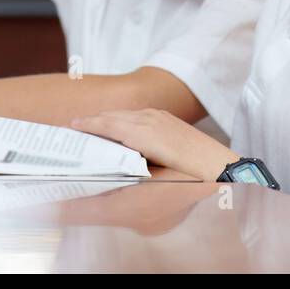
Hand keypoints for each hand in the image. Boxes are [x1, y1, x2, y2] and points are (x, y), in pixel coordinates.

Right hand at [71, 108, 238, 180]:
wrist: (217, 165)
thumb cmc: (186, 174)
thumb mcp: (152, 173)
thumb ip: (127, 166)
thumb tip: (107, 169)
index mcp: (142, 132)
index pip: (108, 123)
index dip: (88, 124)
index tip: (72, 126)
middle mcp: (149, 118)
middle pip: (113, 115)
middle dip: (94, 121)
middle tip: (76, 128)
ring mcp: (159, 116)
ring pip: (125, 114)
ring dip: (108, 120)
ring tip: (94, 129)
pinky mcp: (166, 117)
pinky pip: (138, 114)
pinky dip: (123, 120)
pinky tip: (121, 130)